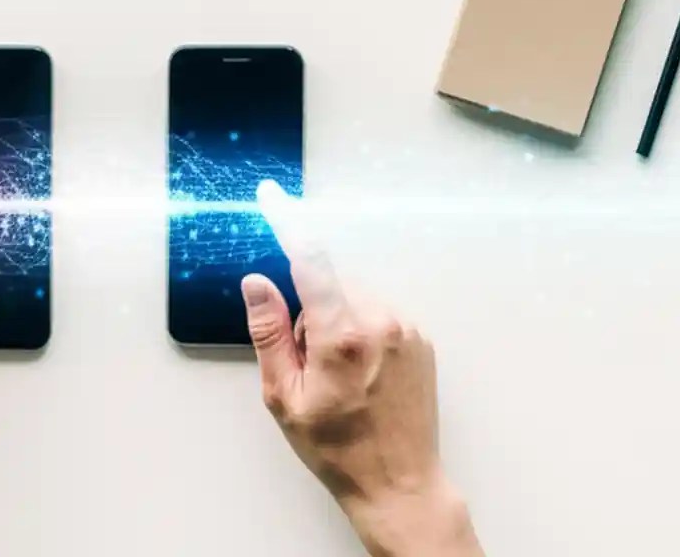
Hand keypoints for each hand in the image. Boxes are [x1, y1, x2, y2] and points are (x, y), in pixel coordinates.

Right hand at [241, 181, 481, 556]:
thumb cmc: (338, 448)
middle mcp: (381, 322)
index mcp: (341, 335)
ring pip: (354, 297)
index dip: (288, 224)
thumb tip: (257, 284)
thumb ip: (269, 332)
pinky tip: (360, 374)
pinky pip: (379, 314)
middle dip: (311, 307)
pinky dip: (362, 330)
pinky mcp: (421, 338)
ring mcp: (407, 329)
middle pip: (331, 282)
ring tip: (338, 374)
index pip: (311, 260)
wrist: (399, 483)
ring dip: (337, 319)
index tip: (273, 197)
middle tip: (307, 361)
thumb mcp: (283, 396)